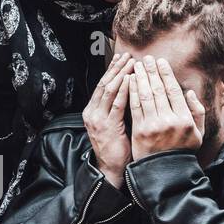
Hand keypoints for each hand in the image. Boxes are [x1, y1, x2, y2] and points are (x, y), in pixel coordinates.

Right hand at [83, 52, 134, 187]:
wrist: (111, 169)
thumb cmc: (117, 147)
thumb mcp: (114, 124)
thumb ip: (117, 107)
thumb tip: (130, 88)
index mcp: (92, 111)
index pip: (102, 85)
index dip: (112, 70)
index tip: (122, 58)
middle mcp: (92, 113)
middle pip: (104, 84)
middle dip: (116, 68)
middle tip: (128, 55)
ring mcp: (98, 119)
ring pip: (109, 90)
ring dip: (121, 74)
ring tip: (131, 62)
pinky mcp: (108, 126)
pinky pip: (117, 103)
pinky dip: (124, 90)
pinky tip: (132, 79)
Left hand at [128, 55, 204, 159]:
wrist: (166, 173)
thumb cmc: (183, 151)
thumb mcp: (198, 133)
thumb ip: (197, 111)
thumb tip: (188, 93)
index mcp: (184, 119)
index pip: (173, 91)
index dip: (165, 74)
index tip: (160, 62)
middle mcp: (169, 120)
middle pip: (158, 90)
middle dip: (151, 71)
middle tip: (146, 59)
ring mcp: (153, 126)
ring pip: (145, 96)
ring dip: (141, 78)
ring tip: (137, 66)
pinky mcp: (139, 131)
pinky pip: (135, 107)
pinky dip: (132, 92)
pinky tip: (130, 81)